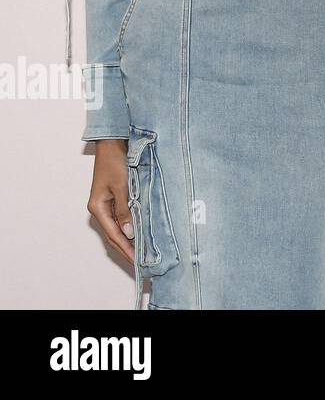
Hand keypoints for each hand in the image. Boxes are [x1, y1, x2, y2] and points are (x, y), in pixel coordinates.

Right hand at [87, 140, 133, 260]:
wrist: (114, 142)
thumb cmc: (115, 161)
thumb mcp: (122, 185)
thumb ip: (125, 209)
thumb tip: (128, 233)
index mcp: (98, 208)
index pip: (114, 235)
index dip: (126, 249)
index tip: (137, 262)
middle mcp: (101, 209)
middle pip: (115, 234)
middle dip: (128, 248)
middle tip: (143, 263)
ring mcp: (108, 204)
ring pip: (120, 227)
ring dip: (131, 239)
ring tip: (144, 252)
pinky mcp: (117, 197)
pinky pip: (124, 217)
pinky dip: (133, 226)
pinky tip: (142, 232)